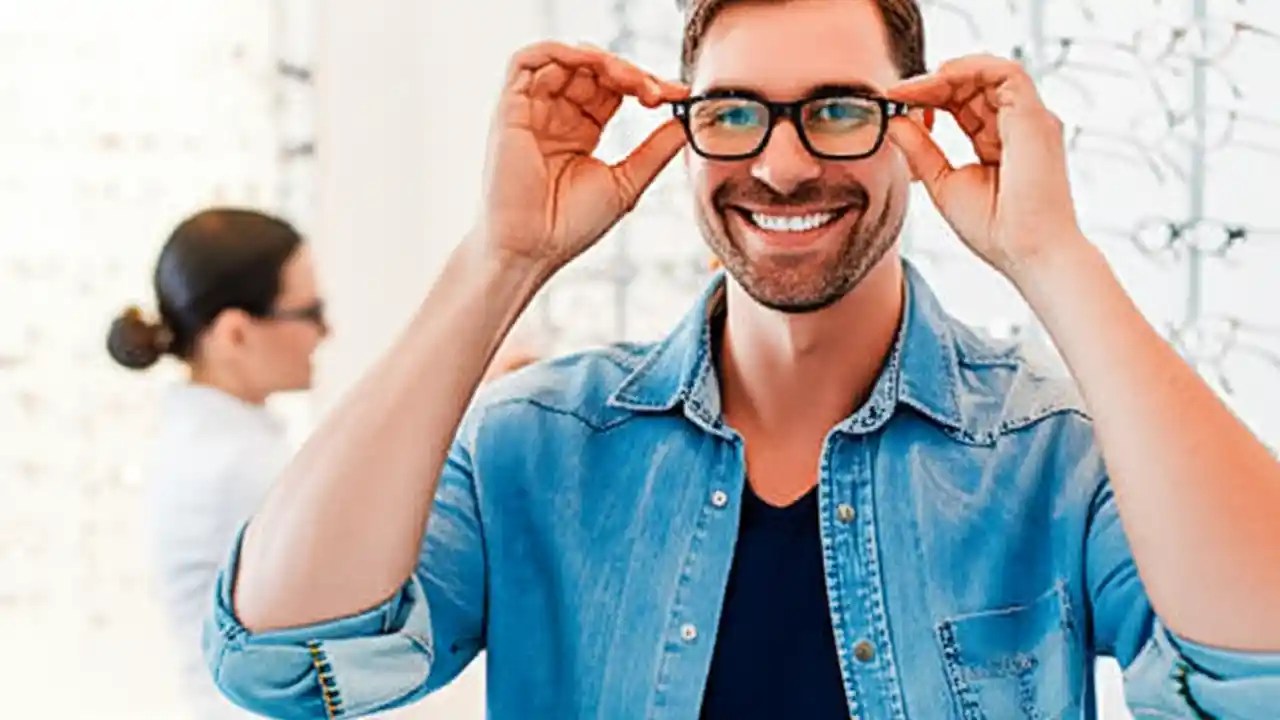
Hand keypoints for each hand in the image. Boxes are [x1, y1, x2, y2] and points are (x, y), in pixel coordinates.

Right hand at [474, 41, 688, 277]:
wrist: (533, 249)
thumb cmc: (570, 227)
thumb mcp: (627, 181)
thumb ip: (656, 148)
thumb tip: (686, 120)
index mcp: (578, 133)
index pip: (613, 89)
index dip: (645, 84)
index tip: (678, 94)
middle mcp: (553, 117)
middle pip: (591, 69)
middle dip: (628, 71)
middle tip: (655, 91)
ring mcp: (530, 112)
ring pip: (564, 58)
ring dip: (602, 59)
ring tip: (630, 81)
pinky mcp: (509, 110)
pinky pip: (527, 61)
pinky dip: (561, 51)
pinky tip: (592, 65)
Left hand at [884, 55, 1085, 280]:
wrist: (1027, 252)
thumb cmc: (995, 229)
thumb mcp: (943, 182)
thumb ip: (921, 150)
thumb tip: (894, 122)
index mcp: (1000, 142)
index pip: (964, 104)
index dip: (929, 98)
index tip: (895, 103)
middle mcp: (1019, 125)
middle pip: (974, 85)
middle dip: (933, 84)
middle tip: (896, 94)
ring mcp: (1030, 119)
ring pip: (989, 72)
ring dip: (947, 74)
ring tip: (912, 88)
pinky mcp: (1035, 117)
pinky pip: (1006, 72)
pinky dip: (971, 68)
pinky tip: (939, 79)